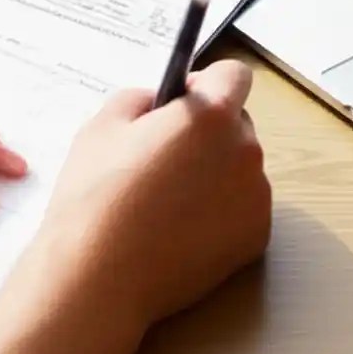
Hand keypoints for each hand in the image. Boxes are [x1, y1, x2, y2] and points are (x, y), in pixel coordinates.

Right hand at [0, 60, 270, 353]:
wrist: (100, 279)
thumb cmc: (96, 199)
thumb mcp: (103, 126)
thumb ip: (141, 98)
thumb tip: (161, 101)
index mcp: (210, 114)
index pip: (234, 74)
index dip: (205, 83)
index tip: (181, 102)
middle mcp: (245, 150)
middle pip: (237, 123)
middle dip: (207, 131)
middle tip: (164, 158)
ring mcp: (256, 196)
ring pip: (240, 167)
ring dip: (215, 172)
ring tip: (166, 202)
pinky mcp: (257, 235)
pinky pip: (243, 207)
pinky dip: (220, 211)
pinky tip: (180, 229)